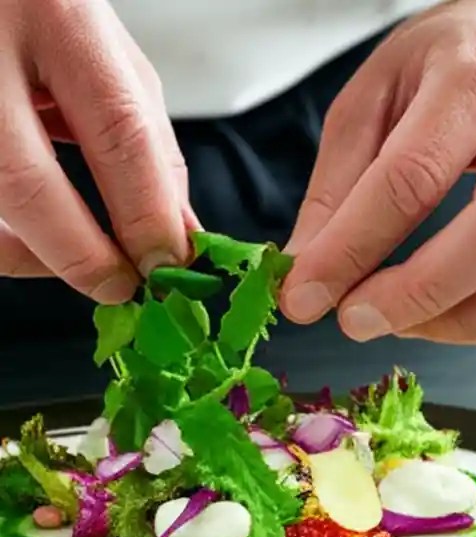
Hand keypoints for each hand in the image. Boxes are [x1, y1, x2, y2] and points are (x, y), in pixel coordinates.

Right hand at [0, 0, 193, 301]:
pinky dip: (3, 229)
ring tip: (74, 257)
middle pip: (22, 179)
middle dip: (77, 253)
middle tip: (117, 286)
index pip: (116, 132)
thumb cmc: (39, 17)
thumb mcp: (106, 56)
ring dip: (28, 249)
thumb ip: (144, 142)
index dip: (146, 215)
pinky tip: (28, 230)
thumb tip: (175, 233)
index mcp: (57, 15)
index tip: (168, 266)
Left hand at [281, 0, 475, 343]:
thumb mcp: (376, 91)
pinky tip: (454, 310)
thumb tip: (308, 270)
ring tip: (408, 320)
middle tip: (358, 318)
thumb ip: (340, 182)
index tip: (306, 294)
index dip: (355, 246)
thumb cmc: (456, 59)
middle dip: (426, 290)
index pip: (418, 173)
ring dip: (473, 317)